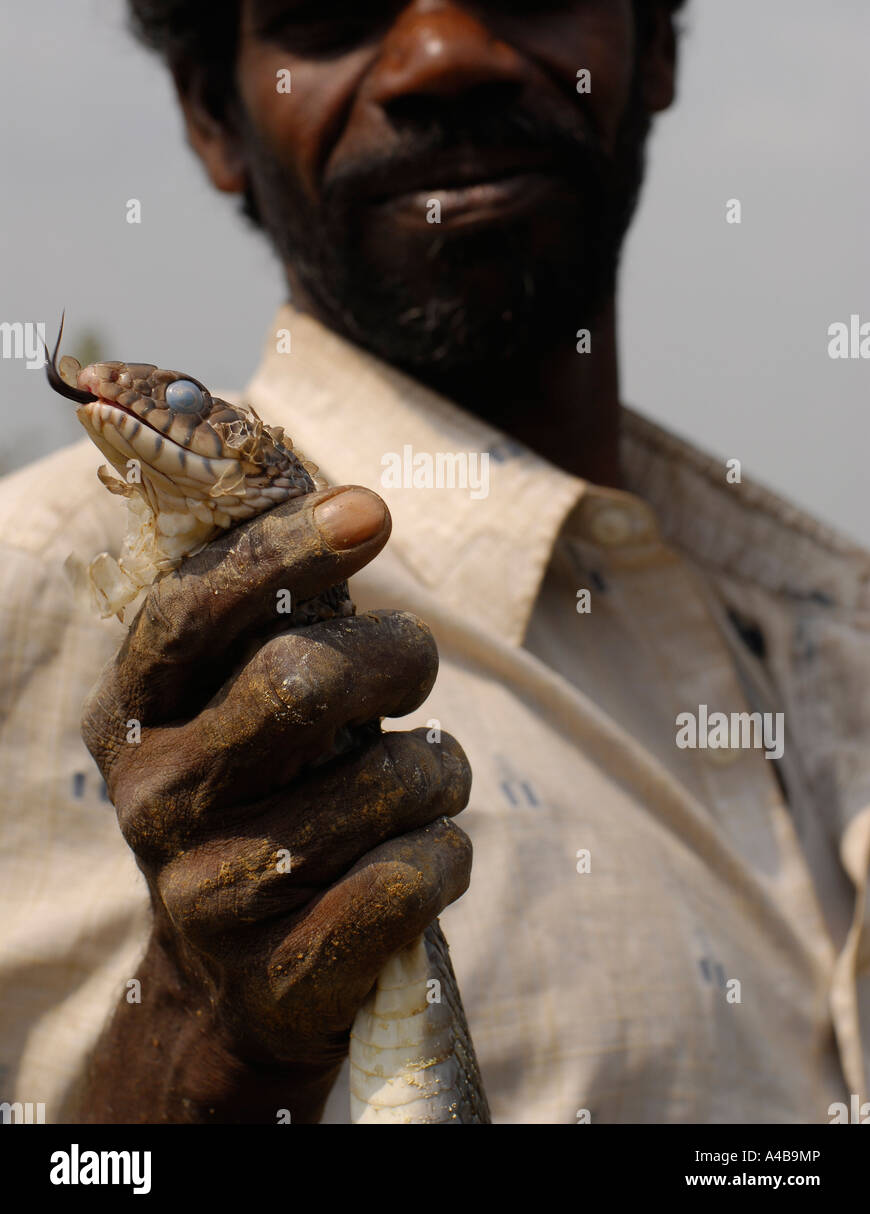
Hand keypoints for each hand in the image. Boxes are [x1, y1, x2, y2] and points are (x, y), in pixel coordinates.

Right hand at [77, 486, 471, 1121]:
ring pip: (382, 784)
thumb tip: (327, 482)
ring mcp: (204, 895)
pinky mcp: (275, 975)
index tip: (371, 512)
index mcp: (137, 710)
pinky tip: (427, 854)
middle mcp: (152, 798)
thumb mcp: (248, 693)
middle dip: (396, 657)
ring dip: (438, 770)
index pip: (193, 609)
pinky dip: (446, 854)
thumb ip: (279, 600)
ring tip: (423, 781)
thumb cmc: (272, 792)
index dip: (283, 550)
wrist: (243, 980)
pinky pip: (407, 880)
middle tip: (415, 668)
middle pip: (298, 683)